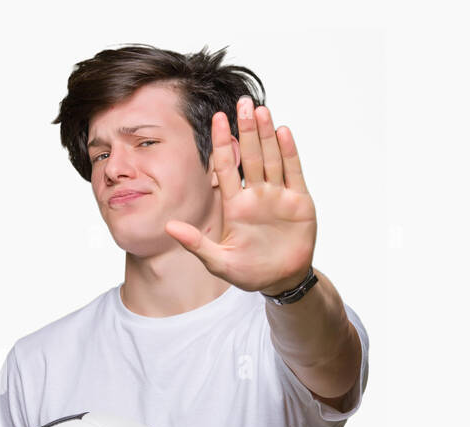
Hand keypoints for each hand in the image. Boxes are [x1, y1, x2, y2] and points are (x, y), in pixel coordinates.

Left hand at [163, 95, 315, 294]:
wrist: (282, 281)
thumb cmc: (250, 273)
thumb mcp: (219, 262)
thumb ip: (196, 244)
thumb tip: (169, 227)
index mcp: (236, 205)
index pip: (227, 166)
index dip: (223, 143)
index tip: (218, 118)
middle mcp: (256, 195)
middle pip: (251, 155)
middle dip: (247, 129)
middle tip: (243, 102)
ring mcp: (278, 196)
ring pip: (272, 158)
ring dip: (267, 135)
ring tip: (262, 110)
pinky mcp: (299, 202)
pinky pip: (293, 172)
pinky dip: (289, 153)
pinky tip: (283, 132)